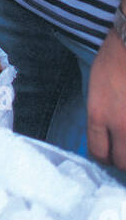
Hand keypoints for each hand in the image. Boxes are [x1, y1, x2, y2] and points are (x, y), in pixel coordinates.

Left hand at [87, 26, 125, 170]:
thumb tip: (106, 134)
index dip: (104, 157)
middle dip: (122, 159)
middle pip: (121, 162)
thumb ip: (100, 114)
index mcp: (98, 115)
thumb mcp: (96, 87)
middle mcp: (119, 124)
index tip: (108, 155)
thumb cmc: (113, 58)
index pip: (98, 153)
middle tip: (123, 151)